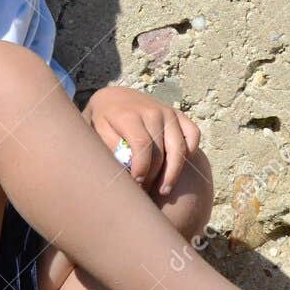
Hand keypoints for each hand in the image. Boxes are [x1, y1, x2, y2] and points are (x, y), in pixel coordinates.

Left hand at [82, 85, 200, 196]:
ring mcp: (168, 112)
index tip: (137, 183)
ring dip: (174, 172)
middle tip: (145, 192)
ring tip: (164, 190)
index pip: (142, 145)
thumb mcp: (96, 131)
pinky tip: (179, 166)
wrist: (114, 98)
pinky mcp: (178, 114)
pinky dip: (190, 152)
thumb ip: (109, 147)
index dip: (142, 168)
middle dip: (154, 176)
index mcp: (129, 115)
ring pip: (179, 147)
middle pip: (160, 151)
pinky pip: (193, 134)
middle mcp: (152, 111)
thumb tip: (126, 168)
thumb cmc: (103, 121)